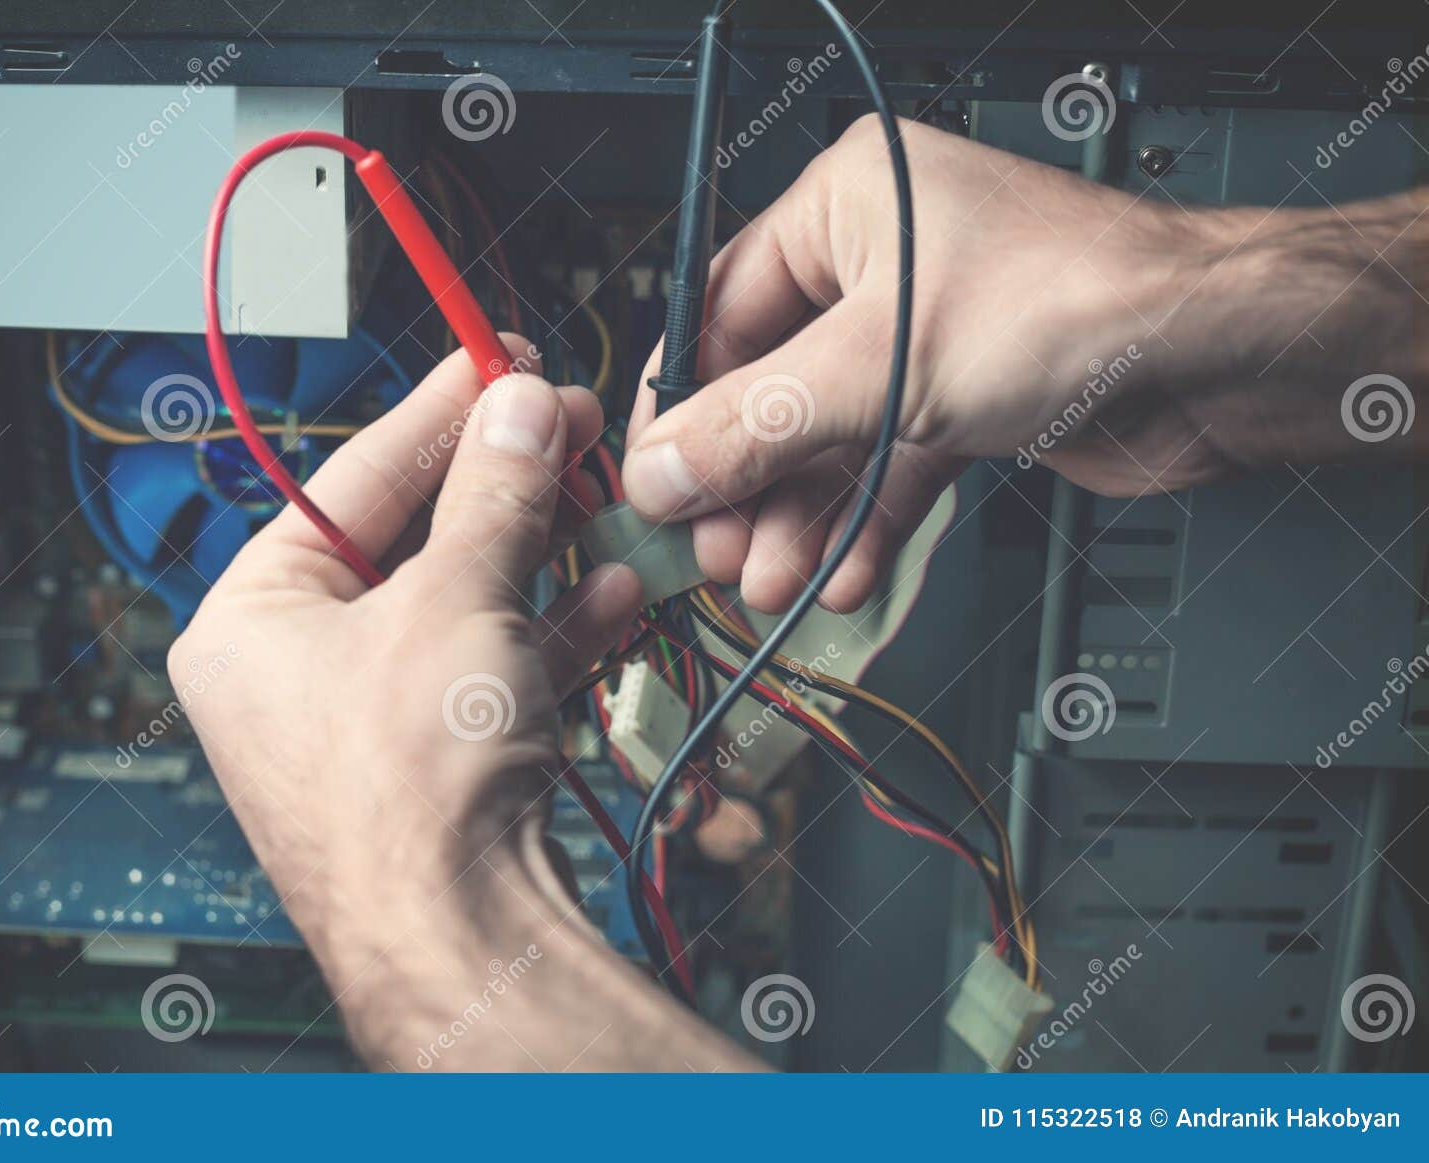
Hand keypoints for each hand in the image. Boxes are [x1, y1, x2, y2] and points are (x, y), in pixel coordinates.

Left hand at [168, 335, 637, 992]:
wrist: (460, 944)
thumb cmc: (407, 797)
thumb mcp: (454, 600)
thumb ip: (492, 492)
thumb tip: (515, 408)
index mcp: (249, 620)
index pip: (351, 478)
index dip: (436, 412)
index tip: (494, 361)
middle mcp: (292, 672)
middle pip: (409, 540)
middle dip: (500, 486)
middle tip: (562, 428)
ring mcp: (361, 724)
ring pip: (457, 604)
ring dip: (538, 554)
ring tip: (599, 504)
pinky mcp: (427, 764)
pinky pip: (485, 669)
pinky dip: (546, 630)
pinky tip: (606, 592)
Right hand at [622, 114, 1417, 613]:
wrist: (1213, 360)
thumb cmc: (1073, 305)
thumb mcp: (879, 368)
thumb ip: (755, 425)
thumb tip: (660, 470)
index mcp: (845, 206)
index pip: (719, 307)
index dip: (681, 403)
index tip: (652, 480)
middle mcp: (879, 266)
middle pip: (770, 384)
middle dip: (745, 480)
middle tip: (716, 551)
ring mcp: (922, 336)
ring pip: (827, 437)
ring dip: (798, 517)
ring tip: (771, 582)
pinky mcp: (963, 399)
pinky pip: (887, 465)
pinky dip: (862, 520)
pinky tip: (837, 573)